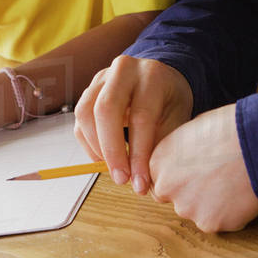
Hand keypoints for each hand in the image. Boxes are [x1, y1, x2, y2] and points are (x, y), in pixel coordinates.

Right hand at [73, 55, 192, 195]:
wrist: (161, 77)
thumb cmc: (169, 101)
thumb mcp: (177, 120)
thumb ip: (163, 148)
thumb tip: (152, 187)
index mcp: (152, 76)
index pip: (141, 117)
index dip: (139, 154)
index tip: (141, 183)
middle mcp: (123, 70)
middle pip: (106, 109)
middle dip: (112, 151)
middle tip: (122, 179)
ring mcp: (102, 77)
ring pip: (86, 113)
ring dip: (97, 148)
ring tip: (114, 170)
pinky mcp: (89, 90)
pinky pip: (80, 119)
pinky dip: (88, 144)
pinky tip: (104, 158)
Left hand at [149, 103, 257, 231]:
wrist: (255, 144)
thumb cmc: (227, 130)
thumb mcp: (191, 132)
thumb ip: (178, 155)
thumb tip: (183, 163)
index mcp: (159, 163)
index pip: (160, 181)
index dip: (180, 179)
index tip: (195, 174)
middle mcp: (167, 189)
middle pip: (176, 199)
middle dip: (192, 194)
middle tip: (216, 179)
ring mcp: (188, 209)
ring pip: (197, 212)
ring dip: (211, 204)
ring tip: (231, 182)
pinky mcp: (211, 224)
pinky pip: (219, 221)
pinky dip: (229, 212)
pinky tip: (240, 194)